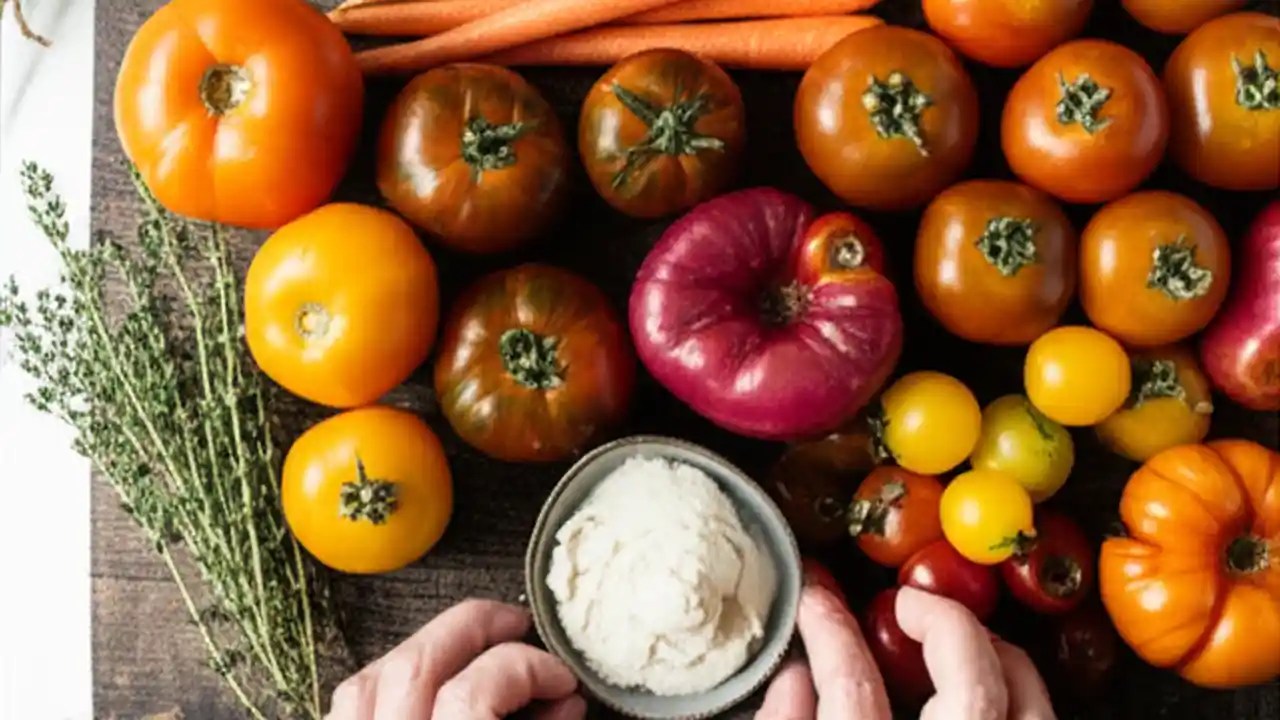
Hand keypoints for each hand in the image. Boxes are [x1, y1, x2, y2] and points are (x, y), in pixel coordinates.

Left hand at [327, 599, 585, 719]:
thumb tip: (562, 702)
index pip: (475, 693)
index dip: (529, 670)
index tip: (559, 679)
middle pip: (416, 666)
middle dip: (475, 629)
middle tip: (518, 630)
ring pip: (367, 680)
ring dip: (425, 649)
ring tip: (472, 648)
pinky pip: (345, 709)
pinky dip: (382, 683)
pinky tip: (419, 685)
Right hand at [756, 585, 1054, 719]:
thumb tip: (796, 679)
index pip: (854, 688)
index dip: (831, 629)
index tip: (815, 596)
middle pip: (971, 685)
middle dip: (942, 623)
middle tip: (905, 604)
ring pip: (1031, 707)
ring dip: (1000, 656)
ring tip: (964, 637)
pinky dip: (1026, 700)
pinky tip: (998, 694)